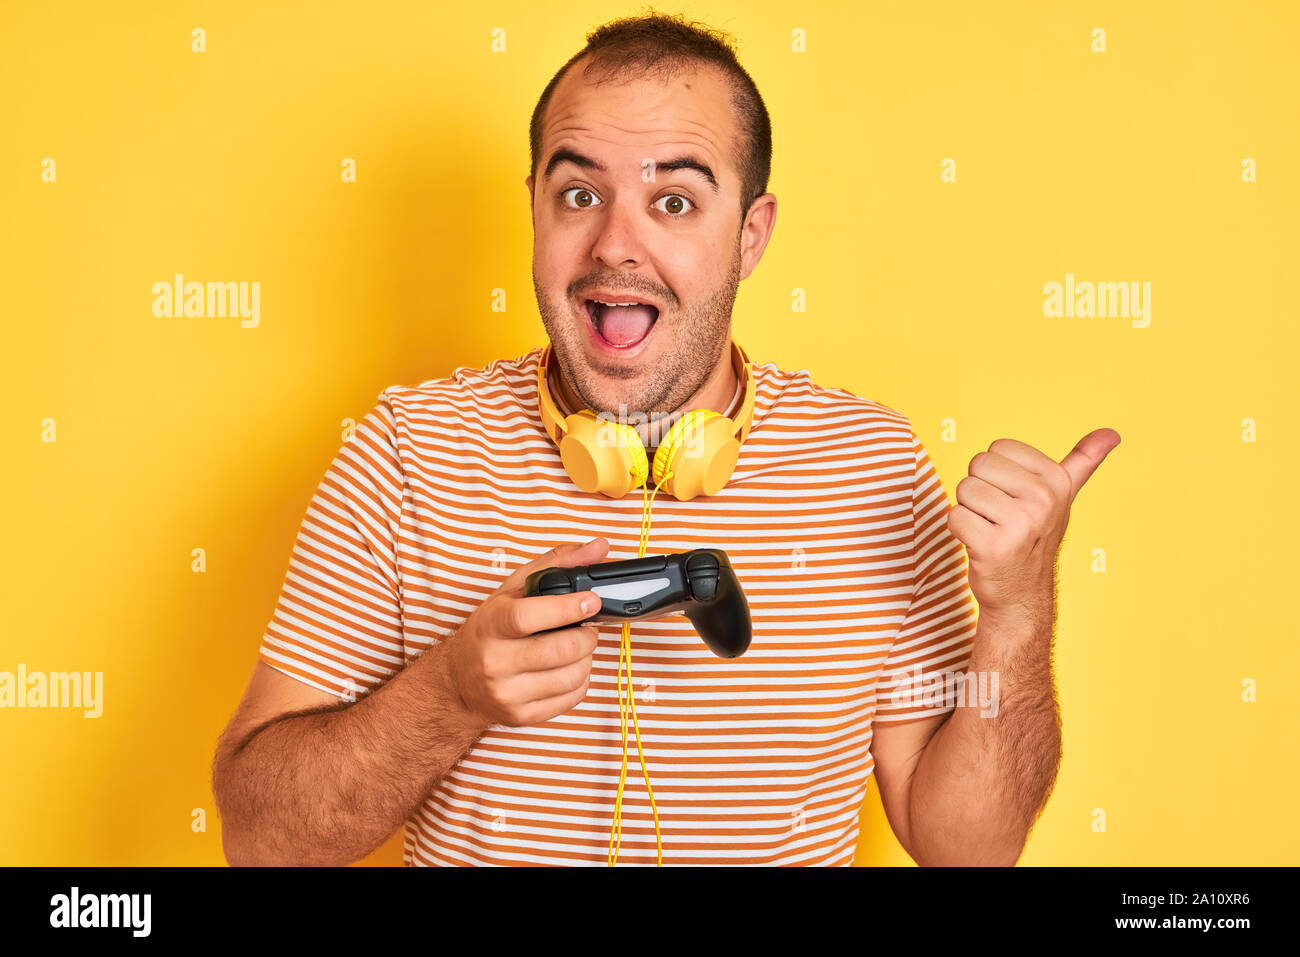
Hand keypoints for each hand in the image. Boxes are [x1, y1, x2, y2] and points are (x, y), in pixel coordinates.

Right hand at [442, 537, 609, 726]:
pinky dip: (581, 680)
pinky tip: (569, 668)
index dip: (567, 608)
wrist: (459, 680)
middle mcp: (494, 662)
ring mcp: (507, 693)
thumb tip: (599, 547)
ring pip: (572, 675)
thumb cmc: (491, 629)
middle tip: (586, 625)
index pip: (528, 617)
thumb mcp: (514, 590)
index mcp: (491, 625)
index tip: (591, 600)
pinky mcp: (521, 716)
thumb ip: (557, 564)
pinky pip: (572, 698)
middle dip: (586, 635)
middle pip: (560, 650)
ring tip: (576, 646)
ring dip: (586, 658)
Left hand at [945, 428, 1120, 617]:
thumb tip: (1112, 433)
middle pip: (977, 465)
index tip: (1014, 497)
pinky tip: (980, 546)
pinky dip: (960, 532)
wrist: (1022, 594)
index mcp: (1056, 480)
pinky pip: (954, 516)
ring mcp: (1020, 524)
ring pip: (963, 490)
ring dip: (969, 511)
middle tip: (999, 516)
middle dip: (980, 490)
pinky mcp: (993, 546)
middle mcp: (1042, 500)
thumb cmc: (1035, 537)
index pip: (997, 448)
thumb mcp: (1063, 496)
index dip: (996, 472)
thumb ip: (1083, 461)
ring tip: (991, 530)